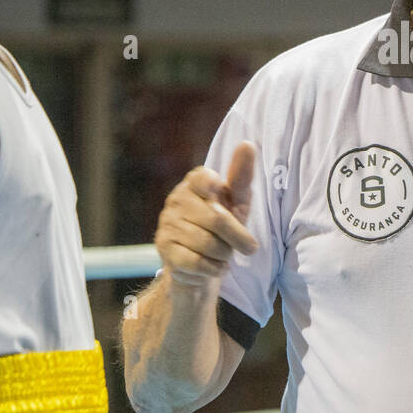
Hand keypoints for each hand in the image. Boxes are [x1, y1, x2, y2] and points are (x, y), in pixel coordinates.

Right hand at [154, 142, 258, 285]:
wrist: (201, 266)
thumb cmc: (223, 228)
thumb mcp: (237, 202)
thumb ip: (241, 176)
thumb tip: (247, 144)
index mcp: (194, 182)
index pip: (206, 178)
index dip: (220, 192)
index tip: (225, 201)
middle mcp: (176, 199)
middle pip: (216, 219)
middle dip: (238, 238)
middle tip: (249, 247)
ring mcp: (167, 223)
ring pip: (207, 243)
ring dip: (225, 255)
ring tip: (225, 255)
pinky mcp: (163, 248)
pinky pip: (196, 262)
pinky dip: (214, 269)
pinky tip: (215, 267)